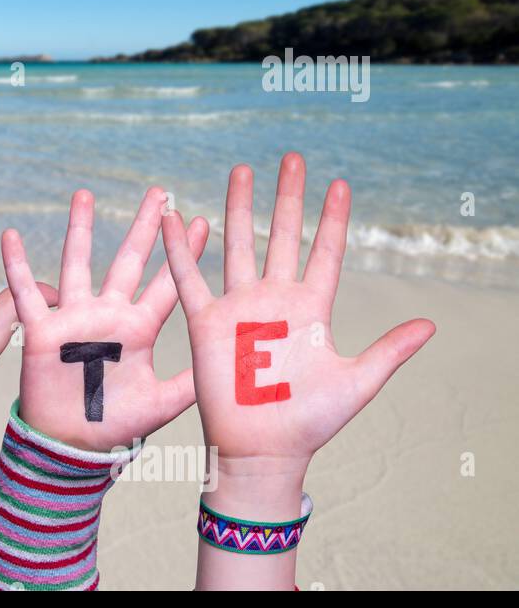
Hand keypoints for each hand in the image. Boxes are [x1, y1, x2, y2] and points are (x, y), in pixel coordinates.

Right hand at [2, 186, 209, 450]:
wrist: (70, 446)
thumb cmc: (117, 426)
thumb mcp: (164, 402)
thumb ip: (193, 382)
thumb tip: (235, 365)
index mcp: (139, 329)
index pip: (166, 284)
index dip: (182, 254)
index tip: (201, 221)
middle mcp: (109, 316)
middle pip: (128, 261)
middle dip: (143, 227)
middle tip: (160, 193)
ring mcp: (75, 319)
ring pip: (78, 264)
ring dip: (80, 229)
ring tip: (84, 195)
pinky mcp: (42, 331)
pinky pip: (26, 292)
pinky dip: (17, 266)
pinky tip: (10, 237)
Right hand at [161, 153, 434, 484]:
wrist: (261, 450)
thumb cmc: (309, 423)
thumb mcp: (357, 382)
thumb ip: (389, 350)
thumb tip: (431, 325)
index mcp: (312, 311)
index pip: (325, 253)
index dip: (332, 220)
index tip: (339, 185)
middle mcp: (275, 301)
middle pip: (282, 237)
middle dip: (287, 198)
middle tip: (292, 158)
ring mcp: (239, 308)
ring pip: (238, 246)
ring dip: (239, 208)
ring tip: (242, 170)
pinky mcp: (206, 323)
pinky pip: (191, 279)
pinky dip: (181, 249)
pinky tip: (176, 217)